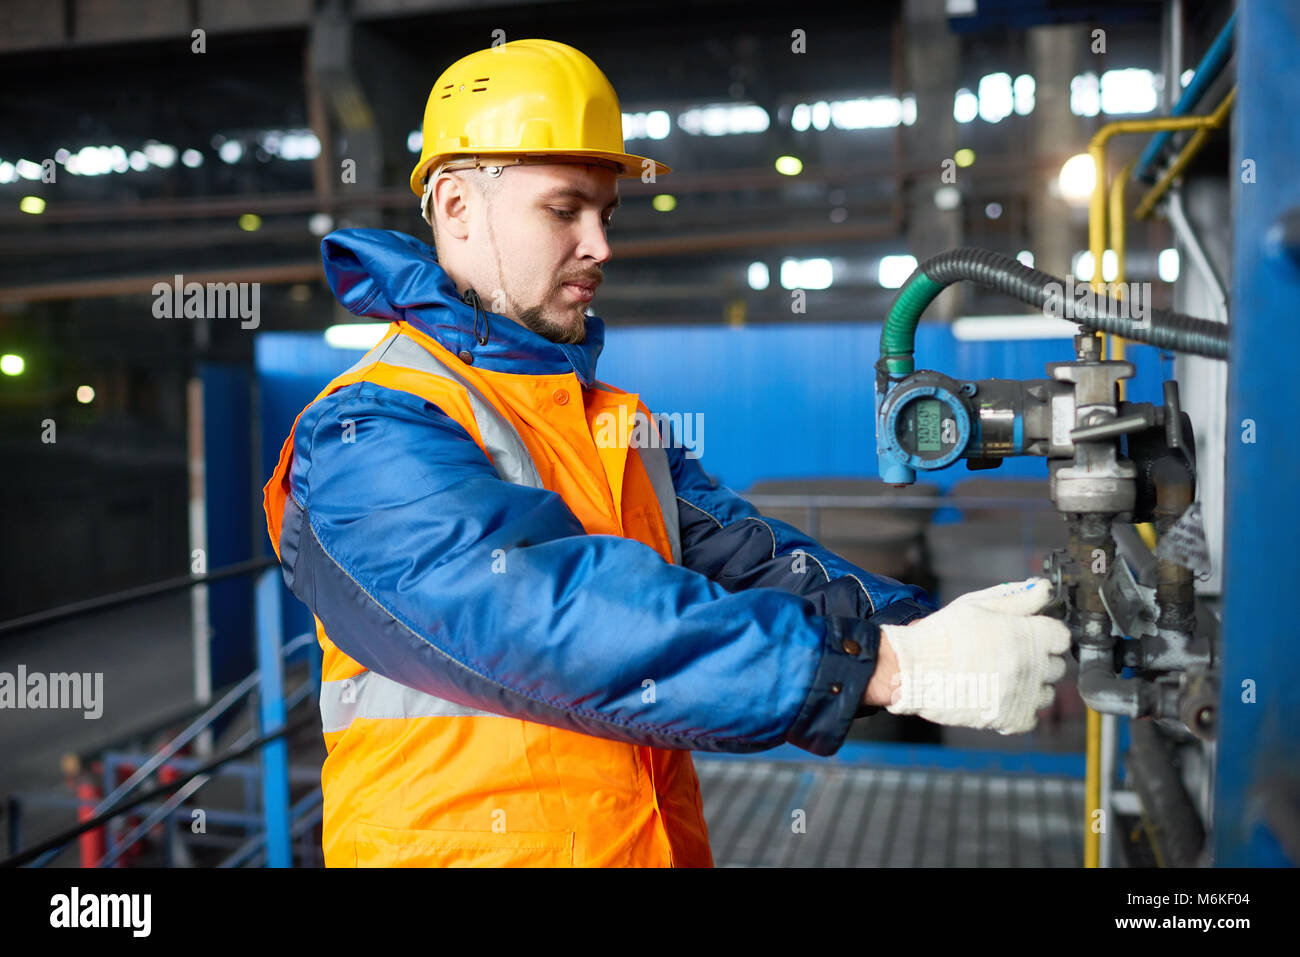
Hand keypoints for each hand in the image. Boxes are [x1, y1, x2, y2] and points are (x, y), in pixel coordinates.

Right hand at [872, 577, 1070, 734]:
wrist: (914, 670)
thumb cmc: (943, 635)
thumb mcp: (977, 605)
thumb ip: (1017, 598)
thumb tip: (1044, 588)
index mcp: (1028, 635)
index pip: (1061, 636)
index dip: (1045, 633)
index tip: (1030, 634)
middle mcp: (1033, 666)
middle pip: (1057, 665)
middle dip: (1039, 659)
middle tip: (1011, 656)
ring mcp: (1024, 695)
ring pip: (1047, 692)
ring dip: (1032, 686)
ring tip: (1003, 678)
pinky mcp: (1012, 718)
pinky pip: (1032, 717)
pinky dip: (1020, 709)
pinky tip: (1000, 697)